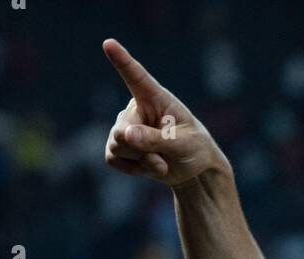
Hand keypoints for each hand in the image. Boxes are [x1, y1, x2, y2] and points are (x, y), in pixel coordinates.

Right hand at [103, 38, 229, 186]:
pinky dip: (132, 169)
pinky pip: (112, 158)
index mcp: (156, 98)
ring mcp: (124, 126)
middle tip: (162, 159)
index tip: (109, 44)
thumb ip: (155, 139)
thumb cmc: (194, 148)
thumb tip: (124, 134)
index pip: (137, 77)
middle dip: (141, 150)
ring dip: (140, 162)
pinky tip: (149, 165)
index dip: (122, 61)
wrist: (194, 169)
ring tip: (161, 161)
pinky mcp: (118, 145)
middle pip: (122, 130)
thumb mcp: (183, 144)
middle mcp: (136, 107)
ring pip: (116, 145)